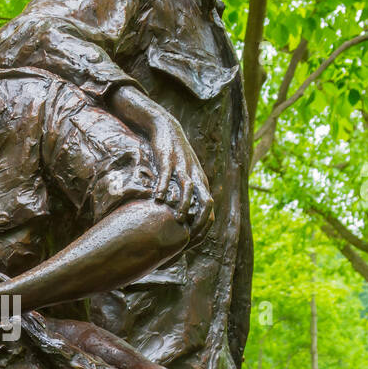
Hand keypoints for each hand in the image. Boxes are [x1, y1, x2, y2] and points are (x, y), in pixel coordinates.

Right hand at [149, 113, 212, 232]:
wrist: (168, 128)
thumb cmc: (175, 156)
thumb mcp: (186, 174)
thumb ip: (187, 192)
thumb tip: (183, 217)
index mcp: (201, 181)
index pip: (209, 208)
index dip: (203, 226)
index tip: (192, 240)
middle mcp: (195, 175)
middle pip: (205, 200)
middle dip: (199, 219)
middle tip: (189, 235)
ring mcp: (182, 167)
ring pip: (188, 188)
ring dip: (184, 205)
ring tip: (177, 219)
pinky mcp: (168, 159)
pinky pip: (167, 175)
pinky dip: (164, 188)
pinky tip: (158, 199)